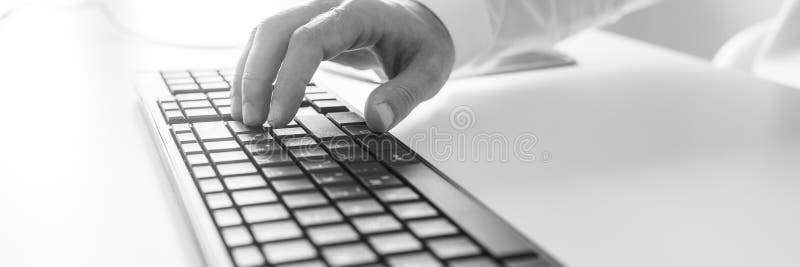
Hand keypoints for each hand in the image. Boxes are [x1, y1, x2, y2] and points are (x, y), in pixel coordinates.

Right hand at [230, 0, 454, 131]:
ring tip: (244, 117)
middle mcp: (329, 5)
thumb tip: (376, 120)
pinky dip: (254, 68)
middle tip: (253, 122)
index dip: (289, 80)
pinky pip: (269, 41)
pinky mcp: (305, 26)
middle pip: (274, 31)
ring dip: (247, 74)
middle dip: (255, 77)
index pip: (309, 40)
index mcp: (359, 12)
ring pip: (264, 33)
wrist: (421, 20)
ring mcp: (313, 12)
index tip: (281, 119)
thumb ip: (405, 95)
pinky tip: (250, 99)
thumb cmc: (422, 44)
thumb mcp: (430, 70)